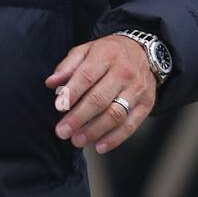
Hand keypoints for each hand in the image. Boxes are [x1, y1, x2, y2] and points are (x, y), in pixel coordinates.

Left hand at [43, 34, 157, 153]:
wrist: (144, 53)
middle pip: (100, 99)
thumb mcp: (86, 50)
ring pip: (115, 114)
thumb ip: (67, 66)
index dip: (72, 93)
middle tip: (63, 132)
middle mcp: (124, 72)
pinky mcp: (146, 104)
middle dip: (79, 118)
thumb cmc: (108, 54)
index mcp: (106, 56)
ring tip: (77, 140)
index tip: (59, 107)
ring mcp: (137, 89)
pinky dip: (115, 138)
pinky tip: (99, 146)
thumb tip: (51, 83)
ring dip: (94, 131)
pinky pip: (131, 125)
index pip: (87, 76)